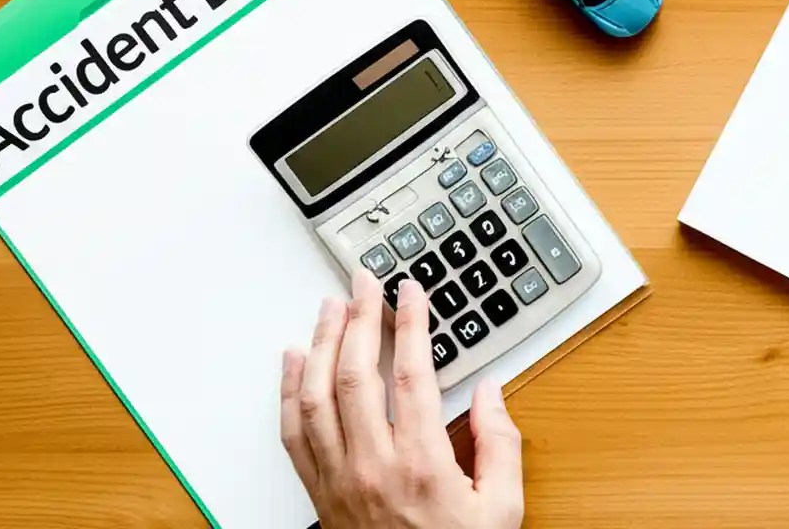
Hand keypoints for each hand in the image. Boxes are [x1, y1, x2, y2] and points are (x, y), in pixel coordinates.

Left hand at [280, 270, 523, 528]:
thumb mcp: (502, 509)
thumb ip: (499, 444)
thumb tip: (489, 392)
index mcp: (422, 464)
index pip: (410, 375)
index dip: (410, 324)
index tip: (411, 292)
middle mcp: (372, 466)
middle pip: (355, 374)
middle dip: (358, 318)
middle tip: (363, 283)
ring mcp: (338, 479)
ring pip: (316, 396)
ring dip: (319, 344)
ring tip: (328, 308)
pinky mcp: (318, 492)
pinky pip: (292, 432)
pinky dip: (287, 389)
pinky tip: (292, 360)